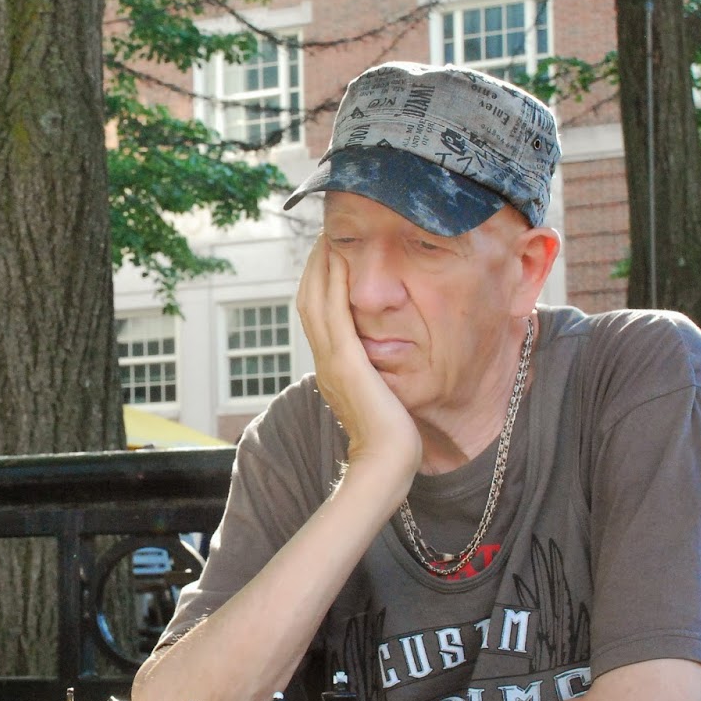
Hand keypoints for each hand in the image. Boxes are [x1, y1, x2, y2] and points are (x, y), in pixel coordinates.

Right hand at [297, 237, 419, 491]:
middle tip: (324, 236)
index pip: (317, 315)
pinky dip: (334, 285)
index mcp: (331, 368)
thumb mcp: (381, 398)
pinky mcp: (346, 364)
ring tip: (329, 238)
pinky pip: (334, 314)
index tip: (330, 254)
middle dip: (315, 266)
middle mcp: (325, 362)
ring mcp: (332, 363)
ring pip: (315, 302)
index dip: (320, 282)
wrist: (387, 464)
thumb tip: (387, 362)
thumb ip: (377, 377)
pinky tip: (341, 261)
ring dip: (321, 267)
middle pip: (308, 301)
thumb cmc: (393, 438)